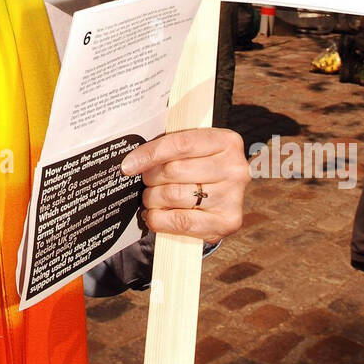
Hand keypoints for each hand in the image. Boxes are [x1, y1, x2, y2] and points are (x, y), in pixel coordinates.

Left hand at [121, 128, 248, 246]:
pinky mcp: (227, 221)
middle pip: (174, 171)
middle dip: (150, 179)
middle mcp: (234, 168)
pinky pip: (181, 221)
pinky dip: (159, 219)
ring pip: (174, 196)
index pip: (180, 143)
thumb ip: (167, 149)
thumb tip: (131, 163)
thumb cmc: (200, 168)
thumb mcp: (191, 150)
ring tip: (151, 198)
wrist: (223, 197)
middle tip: (146, 183)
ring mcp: (233, 196)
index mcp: (226, 141)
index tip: (128, 165)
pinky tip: (153, 215)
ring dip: (153, 199)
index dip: (149, 154)